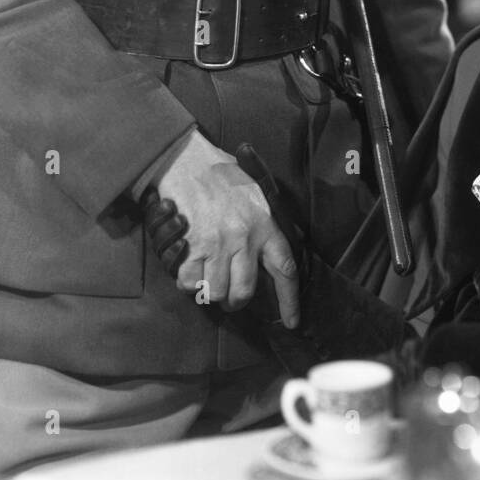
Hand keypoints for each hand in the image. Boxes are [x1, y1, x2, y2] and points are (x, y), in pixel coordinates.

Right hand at [156, 130, 299, 328]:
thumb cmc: (221, 172)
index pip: (285, 270)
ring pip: (216, 292)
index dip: (289, 301)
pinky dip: (188, 282)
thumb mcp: (255, 191)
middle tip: (228, 298)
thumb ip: (264, 222)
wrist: (187, 157)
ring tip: (207, 281)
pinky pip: (190, 282)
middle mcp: (244, 238)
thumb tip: (267, 253)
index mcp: (265, 224)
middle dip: (235, 302)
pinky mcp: (192, 245)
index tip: (292, 322)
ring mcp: (217, 243)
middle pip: (244, 292)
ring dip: (210, 292)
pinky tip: (189, 269)